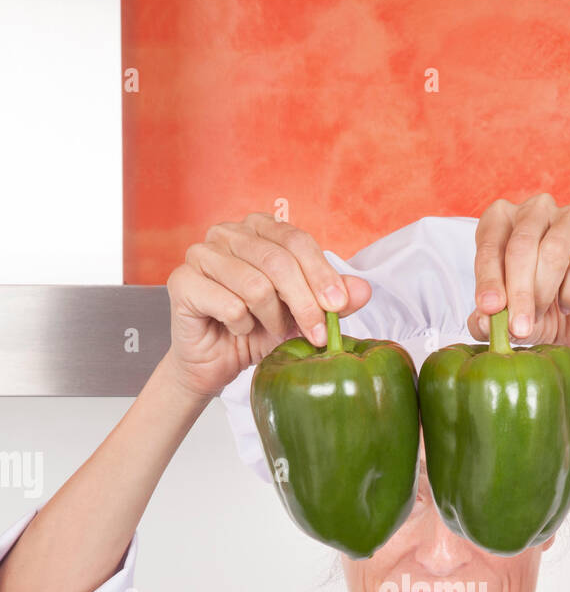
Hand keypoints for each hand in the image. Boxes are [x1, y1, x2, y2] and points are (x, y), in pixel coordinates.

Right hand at [164, 214, 371, 398]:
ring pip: (255, 285)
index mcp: (258, 228)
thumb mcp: (302, 316)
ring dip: (270, 318)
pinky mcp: (182, 281)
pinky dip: (242, 326)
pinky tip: (236, 329)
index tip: (338, 307)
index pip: (297, 241)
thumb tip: (365, 290)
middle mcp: (228, 232)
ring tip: (267, 329)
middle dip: (304, 303)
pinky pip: (229, 304)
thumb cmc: (257, 332)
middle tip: (316, 336)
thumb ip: (331, 300)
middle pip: (278, 261)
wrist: (216, 363)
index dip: (322, 274)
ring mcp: (201, 253)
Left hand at [468, 194, 569, 367]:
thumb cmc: (541, 312)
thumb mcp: (508, 321)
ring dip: (544, 292)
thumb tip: (481, 320)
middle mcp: (537, 210)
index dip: (488, 277)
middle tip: (519, 327)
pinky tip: (569, 304)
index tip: (489, 309)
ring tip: (541, 315)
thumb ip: (488, 321)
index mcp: (505, 220)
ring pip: (552, 251)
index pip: (489, 240)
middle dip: (518, 292)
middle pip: (521, 245)